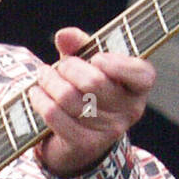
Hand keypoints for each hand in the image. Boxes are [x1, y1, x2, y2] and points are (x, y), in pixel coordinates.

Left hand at [30, 27, 156, 177]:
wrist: (78, 142)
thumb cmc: (87, 94)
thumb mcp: (87, 66)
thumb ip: (80, 46)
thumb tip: (64, 35)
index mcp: (138, 88)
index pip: (142, 74)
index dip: (118, 64)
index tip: (97, 58)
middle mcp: (129, 111)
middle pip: (94, 82)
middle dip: (69, 67)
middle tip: (59, 66)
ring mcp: (108, 131)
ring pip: (69, 97)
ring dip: (49, 81)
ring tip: (43, 76)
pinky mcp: (84, 143)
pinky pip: (54, 114)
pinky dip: (40, 99)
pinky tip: (36, 93)